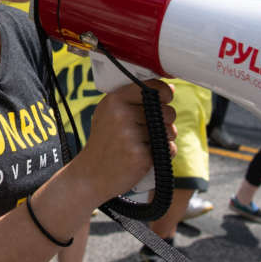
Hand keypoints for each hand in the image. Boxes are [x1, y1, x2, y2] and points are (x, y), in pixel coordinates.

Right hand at [78, 81, 175, 200]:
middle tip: (150, 129)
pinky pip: (168, 148)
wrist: (90, 174)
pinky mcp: (140, 155)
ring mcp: (131, 135)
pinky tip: (146, 156)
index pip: (153, 87)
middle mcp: (122, 114)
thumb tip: (170, 88)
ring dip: (166, 137)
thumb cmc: (105, 141)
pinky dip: (164, 152)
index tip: (164, 100)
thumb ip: (133, 98)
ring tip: (146, 142)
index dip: (165, 93)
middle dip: (166, 120)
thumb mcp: (109, 112)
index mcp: (115, 100)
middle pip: (167, 111)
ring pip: (170, 130)